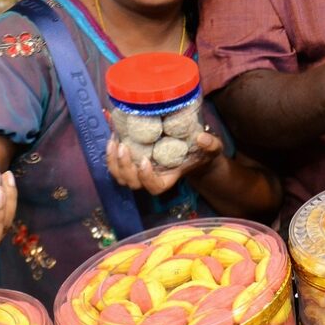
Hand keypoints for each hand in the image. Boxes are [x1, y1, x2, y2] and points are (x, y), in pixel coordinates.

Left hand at [107, 130, 223, 194]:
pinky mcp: (132, 161)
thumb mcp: (213, 148)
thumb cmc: (202, 153)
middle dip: (125, 167)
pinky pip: (116, 164)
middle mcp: (151, 179)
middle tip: (123, 147)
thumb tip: (201, 137)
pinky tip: (113, 136)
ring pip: (120, 176)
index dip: (146, 178)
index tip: (145, 160)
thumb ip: (211, 145)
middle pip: (132, 183)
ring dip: (113, 161)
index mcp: (168, 180)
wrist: (192, 149)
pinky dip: (111, 153)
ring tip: (114, 142)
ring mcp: (139, 172)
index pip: (154, 187)